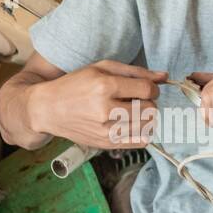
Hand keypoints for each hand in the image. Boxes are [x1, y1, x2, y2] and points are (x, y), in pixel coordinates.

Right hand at [30, 60, 166, 149]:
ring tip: (132, 111)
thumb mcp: (101, 67)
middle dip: (148, 103)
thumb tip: (165, 76)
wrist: (48, 109)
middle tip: (136, 99)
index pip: (147, 91)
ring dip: (146, 117)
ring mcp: (106, 131)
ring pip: (147, 126)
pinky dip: (142, 132)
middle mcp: (106, 110)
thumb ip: (135, 71)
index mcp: (104, 86)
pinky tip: (130, 123)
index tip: (144, 88)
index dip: (152, 88)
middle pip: (150, 109)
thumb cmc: (75, 84)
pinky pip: (140, 141)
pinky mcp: (106, 144)